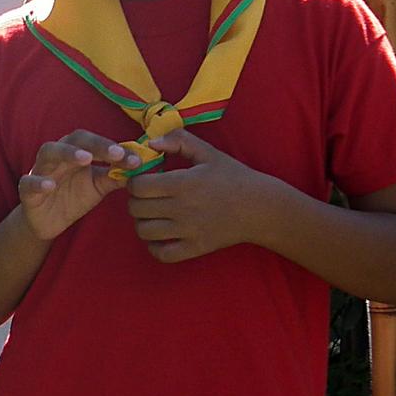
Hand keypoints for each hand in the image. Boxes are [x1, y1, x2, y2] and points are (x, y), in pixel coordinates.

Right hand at [19, 131, 140, 240]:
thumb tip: (140, 166)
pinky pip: (28, 182)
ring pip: (49, 152)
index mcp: (76, 152)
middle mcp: (58, 156)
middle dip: (96, 144)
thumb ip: (114, 176)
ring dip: (67, 153)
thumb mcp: (97, 187)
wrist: (48, 222)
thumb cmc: (73, 197)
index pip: (94, 141)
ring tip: (85, 159)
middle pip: (74, 139)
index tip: (135, 159)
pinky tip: (49, 185)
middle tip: (115, 153)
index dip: (114, 147)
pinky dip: (38, 182)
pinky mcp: (27, 190)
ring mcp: (40, 170)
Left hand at [124, 130, 279, 262]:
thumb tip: (150, 142)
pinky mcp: (195, 248)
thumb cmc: (233, 177)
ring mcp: (188, 231)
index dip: (134, 182)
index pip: (138, 186)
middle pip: (136, 209)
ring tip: (152, 215)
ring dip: (142, 222)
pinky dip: (154, 246)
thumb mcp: (208, 153)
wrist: (261, 208)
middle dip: (135, 201)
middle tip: (146, 198)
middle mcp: (182, 208)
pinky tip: (161, 236)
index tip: (143, 180)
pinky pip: (161, 254)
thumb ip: (178, 141)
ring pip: (144, 231)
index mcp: (183, 183)